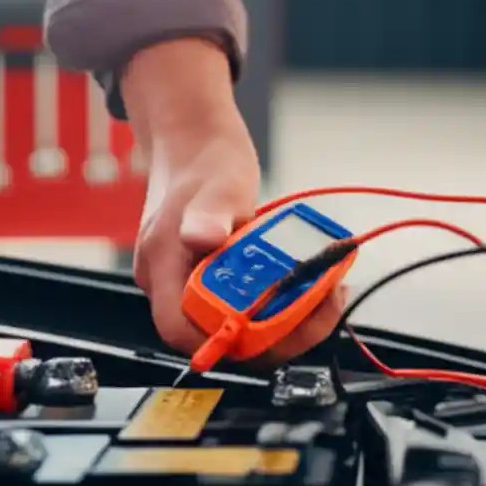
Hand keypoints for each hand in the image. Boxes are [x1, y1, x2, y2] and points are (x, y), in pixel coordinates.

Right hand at [120, 38, 345, 367]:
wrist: (194, 143)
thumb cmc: (203, 162)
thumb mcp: (217, 185)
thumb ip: (210, 215)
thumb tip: (203, 238)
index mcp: (163, 265)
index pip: (182, 331)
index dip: (226, 342)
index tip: (277, 331)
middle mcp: (168, 282)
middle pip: (215, 335)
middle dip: (272, 332)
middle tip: (319, 307)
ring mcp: (185, 283)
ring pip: (231, 324)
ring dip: (280, 319)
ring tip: (322, 293)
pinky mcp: (205, 279)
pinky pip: (239, 306)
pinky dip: (274, 302)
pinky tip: (303, 285)